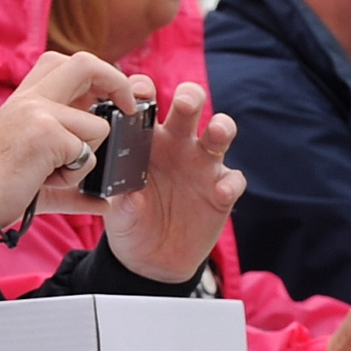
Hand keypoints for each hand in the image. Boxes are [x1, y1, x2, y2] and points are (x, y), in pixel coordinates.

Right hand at [0, 50, 122, 239]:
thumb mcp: (34, 168)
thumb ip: (69, 173)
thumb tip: (104, 201)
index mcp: (25, 99)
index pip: (67, 63)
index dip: (98, 75)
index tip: (114, 100)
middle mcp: (30, 98)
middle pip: (85, 64)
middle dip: (118, 82)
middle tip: (127, 108)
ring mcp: (38, 112)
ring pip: (97, 126)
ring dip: (85, 158)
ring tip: (51, 173)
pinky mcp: (45, 134)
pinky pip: (87, 155)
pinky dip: (73, 177)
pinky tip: (43, 181)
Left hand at [92, 80, 247, 285]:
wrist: (151, 260)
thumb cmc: (130, 222)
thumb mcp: (117, 214)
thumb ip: (122, 203)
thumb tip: (128, 197)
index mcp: (146, 140)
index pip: (147, 104)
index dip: (144, 91)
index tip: (139, 92)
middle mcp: (178, 145)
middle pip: (190, 107)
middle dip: (190, 98)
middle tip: (184, 102)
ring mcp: (203, 166)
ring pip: (220, 134)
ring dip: (221, 128)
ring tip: (217, 132)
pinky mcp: (222, 192)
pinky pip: (232, 180)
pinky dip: (229, 183)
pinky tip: (220, 193)